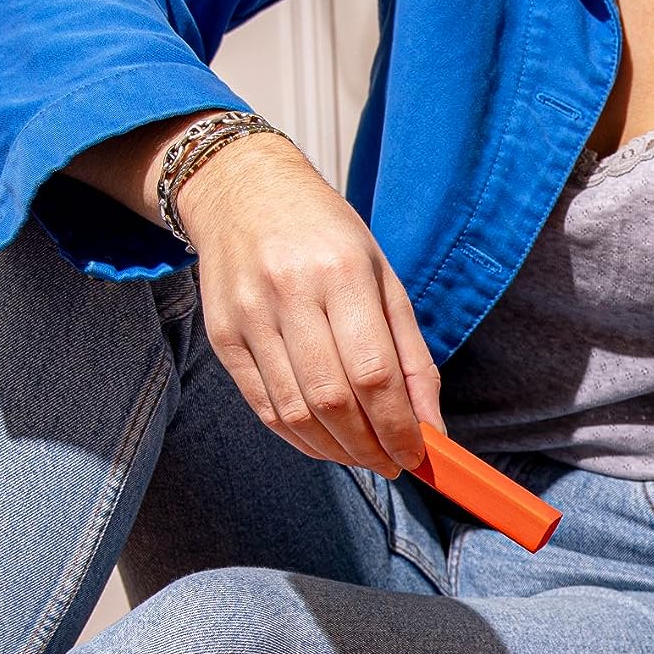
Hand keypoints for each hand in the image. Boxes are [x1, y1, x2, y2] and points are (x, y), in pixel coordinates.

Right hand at [173, 132, 438, 477]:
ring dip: (335, 450)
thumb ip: (412, 357)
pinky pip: (261, 406)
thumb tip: (431, 428)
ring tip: (362, 456)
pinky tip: (323, 443)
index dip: (397, 426)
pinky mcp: (222, 336)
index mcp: (341, 274)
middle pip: (333, 400)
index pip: (374, 373)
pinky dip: (297, 437)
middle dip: (368, 446)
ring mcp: (248, 316)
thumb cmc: (326, 236)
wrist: (242, 191)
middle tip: (390, 462)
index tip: (415, 454)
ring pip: (294, 411)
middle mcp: (289, 294)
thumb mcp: (384, 280)